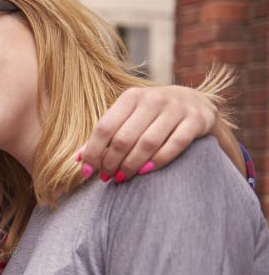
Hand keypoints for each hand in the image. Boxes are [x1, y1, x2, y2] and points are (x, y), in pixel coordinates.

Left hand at [80, 85, 216, 181]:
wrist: (197, 103)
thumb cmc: (152, 116)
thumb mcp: (128, 118)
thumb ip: (105, 136)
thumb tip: (78, 158)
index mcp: (131, 96)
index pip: (104, 127)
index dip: (93, 152)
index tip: (88, 171)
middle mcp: (153, 99)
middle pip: (123, 138)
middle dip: (111, 162)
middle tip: (107, 177)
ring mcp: (177, 108)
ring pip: (147, 142)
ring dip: (131, 165)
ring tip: (122, 177)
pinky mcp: (196, 120)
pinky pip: (175, 144)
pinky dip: (158, 160)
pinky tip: (145, 171)